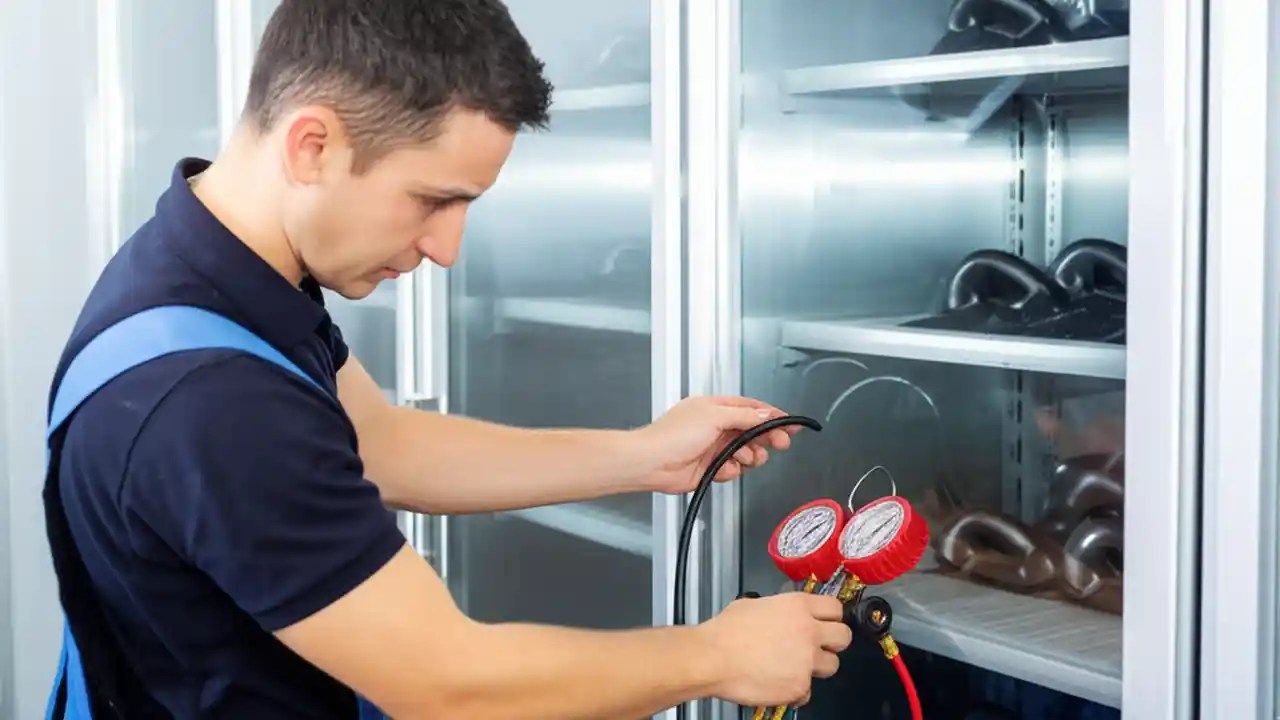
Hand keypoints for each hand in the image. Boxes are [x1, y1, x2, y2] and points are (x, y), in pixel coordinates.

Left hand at [636, 396, 802, 494]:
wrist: (652, 463)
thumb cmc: (672, 436)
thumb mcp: (715, 417)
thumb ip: (745, 416)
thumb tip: (766, 415)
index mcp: (715, 408)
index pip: (751, 409)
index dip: (772, 416)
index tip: (790, 423)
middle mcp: (715, 426)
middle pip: (752, 430)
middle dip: (767, 437)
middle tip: (780, 443)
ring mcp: (713, 447)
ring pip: (745, 452)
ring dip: (750, 456)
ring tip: (745, 458)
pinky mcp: (710, 467)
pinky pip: (732, 469)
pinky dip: (731, 470)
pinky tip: (723, 469)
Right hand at [697, 593, 851, 706]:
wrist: (713, 658)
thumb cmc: (725, 632)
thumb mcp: (753, 605)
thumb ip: (778, 609)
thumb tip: (781, 615)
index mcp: (798, 606)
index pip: (835, 608)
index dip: (831, 617)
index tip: (827, 623)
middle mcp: (808, 631)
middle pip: (844, 637)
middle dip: (833, 643)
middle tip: (819, 646)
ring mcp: (807, 660)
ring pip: (832, 665)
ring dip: (817, 666)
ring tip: (795, 667)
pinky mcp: (800, 686)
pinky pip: (808, 690)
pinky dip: (796, 689)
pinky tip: (778, 682)